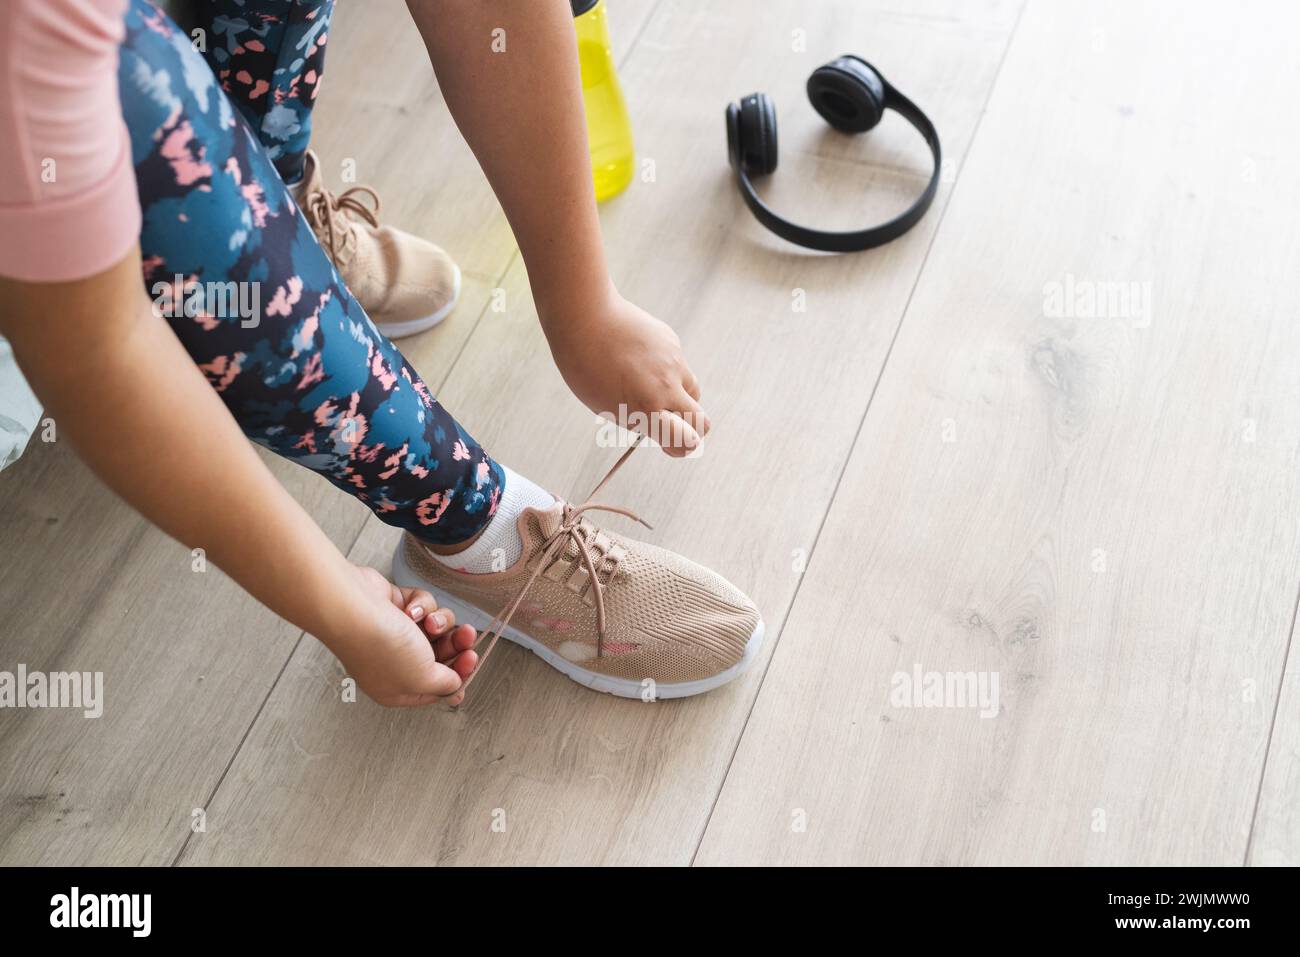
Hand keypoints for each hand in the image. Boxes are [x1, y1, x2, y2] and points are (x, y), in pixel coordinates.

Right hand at [328, 565, 478, 707]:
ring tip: (431, 623)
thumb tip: (455, 686)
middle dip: (456, 645)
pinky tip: (410, 609)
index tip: (471, 662)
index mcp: (398, 689)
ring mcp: (395, 633)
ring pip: (437, 628)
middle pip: (441, 656)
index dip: (457, 675)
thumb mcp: (422, 678)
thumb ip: (445, 684)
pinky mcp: (395, 607)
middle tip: (467, 636)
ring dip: (439, 623)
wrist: (353, 607)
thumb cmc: (384, 647)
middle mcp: (396, 663)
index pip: (437, 687)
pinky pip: (424, 606)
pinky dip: (422, 606)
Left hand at [543, 291, 709, 457]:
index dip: (682, 447)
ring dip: (680, 397)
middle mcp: (665, 387)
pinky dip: (668, 370)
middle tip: (671, 423)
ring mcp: (673, 363)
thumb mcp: (608, 407)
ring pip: (693, 391)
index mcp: (645, 408)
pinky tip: (643, 361)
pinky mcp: (673, 342)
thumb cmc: (586, 367)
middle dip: (691, 428)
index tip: (673, 445)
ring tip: (650, 386)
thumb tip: (663, 429)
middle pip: (701, 422)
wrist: (584, 319)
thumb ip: (640, 420)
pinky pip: (679, 365)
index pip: (686, 441)